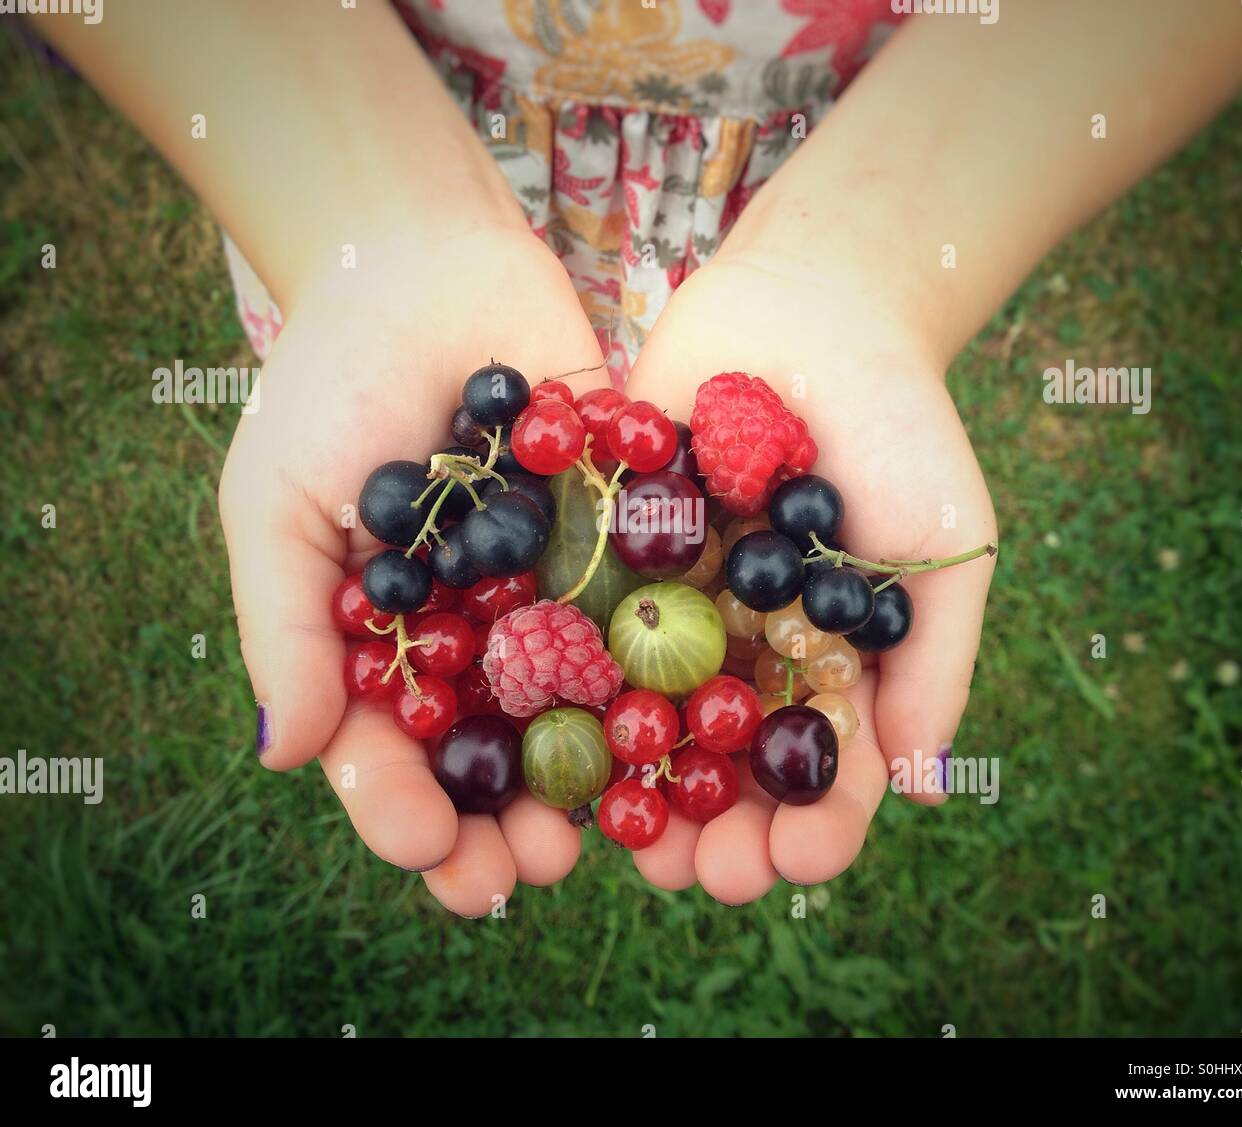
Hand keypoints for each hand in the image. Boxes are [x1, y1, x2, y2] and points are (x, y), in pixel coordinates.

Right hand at [218, 228, 610, 915]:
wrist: (425, 268)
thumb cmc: (328, 386)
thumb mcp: (277, 505)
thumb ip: (285, 628)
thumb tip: (285, 759)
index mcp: (390, 646)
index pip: (391, 753)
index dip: (407, 812)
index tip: (431, 852)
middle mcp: (478, 635)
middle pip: (497, 753)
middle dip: (514, 817)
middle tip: (538, 864)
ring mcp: (557, 594)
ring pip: (585, 707)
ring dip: (602, 772)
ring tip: (619, 825)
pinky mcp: (623, 543)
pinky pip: (650, 616)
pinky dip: (673, 671)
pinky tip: (695, 721)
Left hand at [621, 248, 997, 902]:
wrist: (814, 307)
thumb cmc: (903, 426)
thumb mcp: (944, 545)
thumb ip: (932, 664)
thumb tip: (917, 792)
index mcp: (825, 665)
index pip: (822, 773)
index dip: (812, 828)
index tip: (794, 860)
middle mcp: (742, 651)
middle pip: (722, 767)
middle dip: (711, 829)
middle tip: (695, 875)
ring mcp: (671, 609)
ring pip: (642, 722)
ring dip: (628, 789)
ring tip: (618, 841)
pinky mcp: (606, 557)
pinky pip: (579, 632)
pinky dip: (561, 686)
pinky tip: (545, 735)